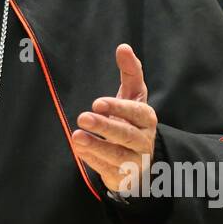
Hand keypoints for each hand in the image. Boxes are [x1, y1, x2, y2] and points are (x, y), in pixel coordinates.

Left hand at [73, 43, 157, 195]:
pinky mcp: (124, 176)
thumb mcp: (133, 95)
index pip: (137, 112)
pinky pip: (109, 170)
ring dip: (97, 146)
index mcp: (146, 118)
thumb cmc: (132, 121)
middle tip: (83, 117)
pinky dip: (94, 161)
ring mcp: (135, 160)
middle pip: (126, 134)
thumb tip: (123, 47)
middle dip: (105, 126)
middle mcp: (144, 140)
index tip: (97, 102)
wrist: (139, 158)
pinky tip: (79, 150)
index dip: (119, 107)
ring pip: (118, 155)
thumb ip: (130, 72)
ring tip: (76, 137)